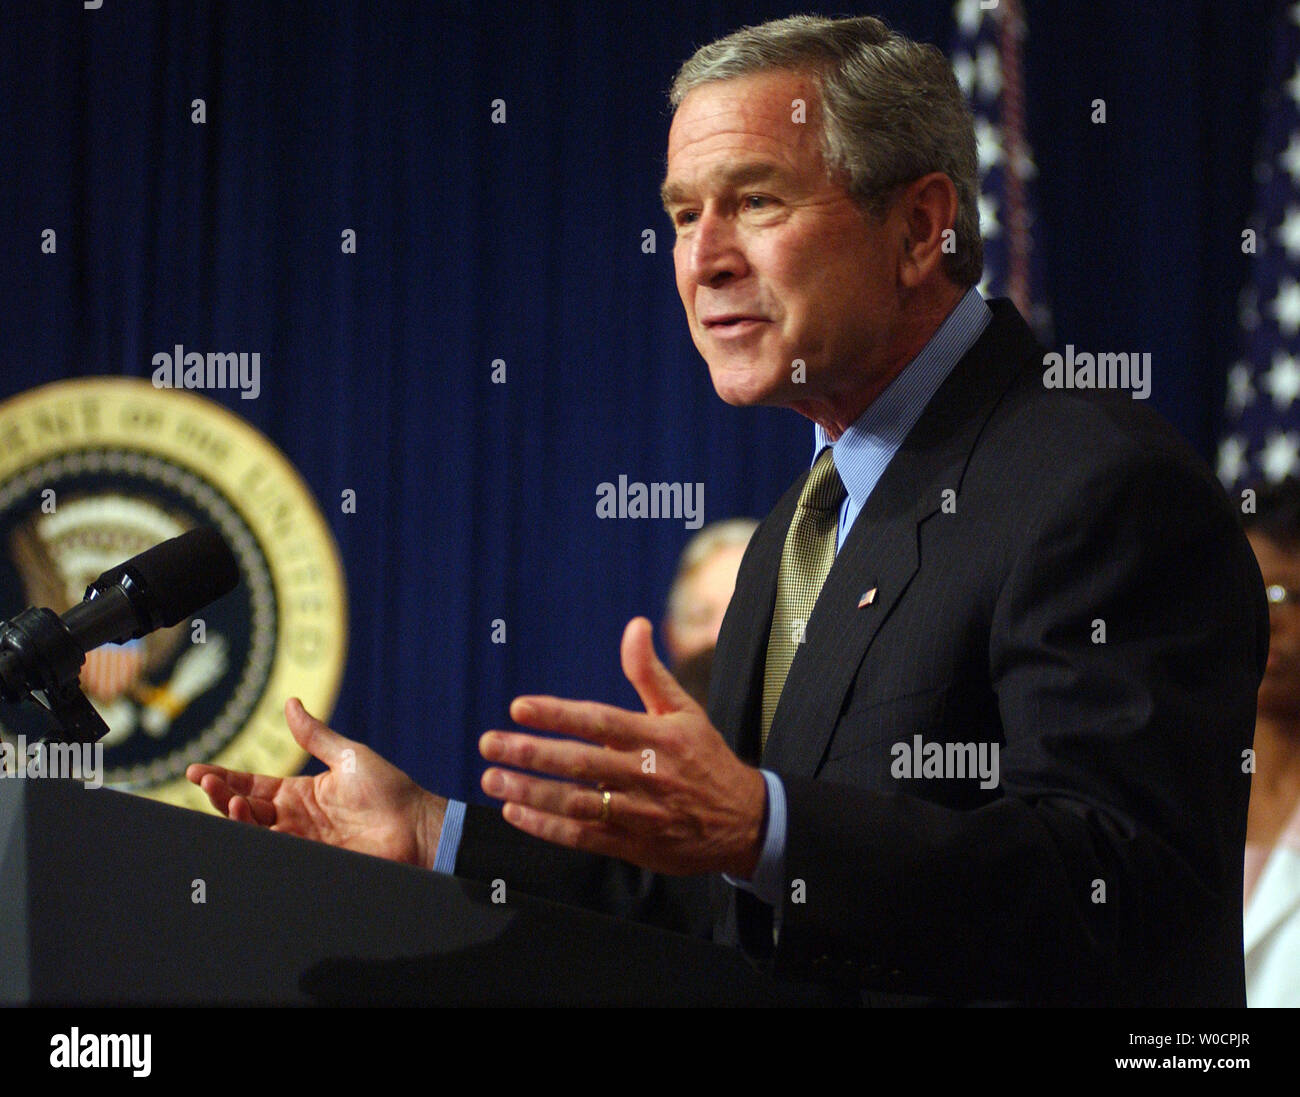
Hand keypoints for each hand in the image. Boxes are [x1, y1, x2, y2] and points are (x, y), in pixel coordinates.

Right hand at [186, 697, 445, 867]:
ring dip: (236, 816)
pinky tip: (247, 825)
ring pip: (255, 832)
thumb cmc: (389, 790)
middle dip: (220, 795)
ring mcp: (302, 842)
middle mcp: (295, 819)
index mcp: (301, 793)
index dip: (224, 778)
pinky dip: (258, 842)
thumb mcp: (347, 756)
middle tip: (206, 782)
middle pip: (245, 809)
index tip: (197, 771)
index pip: (252, 784)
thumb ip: (315, 735)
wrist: (417, 825)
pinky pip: (276, 854)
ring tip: (232, 799)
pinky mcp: (312, 861)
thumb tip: (290, 703)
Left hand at [479, 617, 766, 876]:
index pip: (599, 721)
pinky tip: (516, 813)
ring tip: (492, 780)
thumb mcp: (685, 711)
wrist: (745, 822)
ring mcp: (639, 814)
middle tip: (489, 743)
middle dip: (531, 753)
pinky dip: (547, 828)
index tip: (519, 707)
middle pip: (581, 763)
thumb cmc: (706, 758)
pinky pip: (584, 838)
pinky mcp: (634, 846)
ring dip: (530, 792)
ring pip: (577, 804)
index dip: (557, 715)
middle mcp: (647, 775)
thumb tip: (635, 624)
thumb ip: (649, 672)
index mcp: (657, 737)